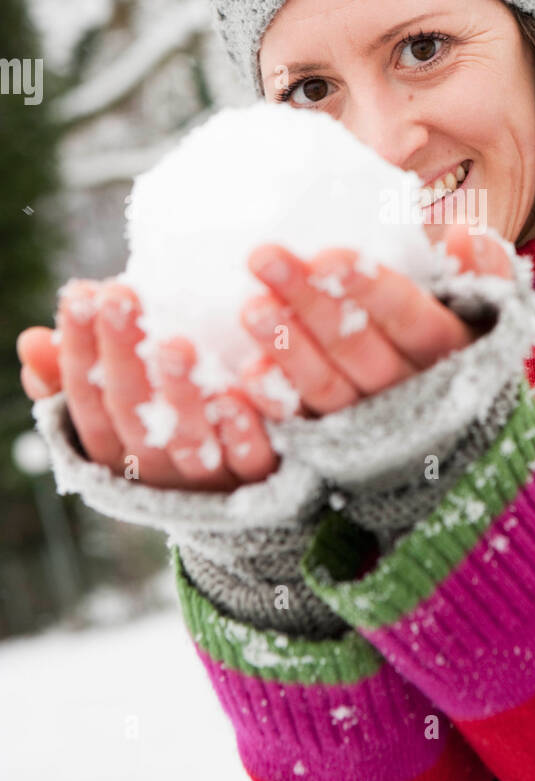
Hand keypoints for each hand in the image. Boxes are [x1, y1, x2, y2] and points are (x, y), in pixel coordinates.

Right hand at [17, 280, 278, 490]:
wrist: (241, 486)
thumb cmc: (162, 420)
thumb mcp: (116, 400)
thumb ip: (74, 373)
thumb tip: (30, 341)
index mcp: (111, 444)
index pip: (86, 395)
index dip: (80, 348)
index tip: (82, 294)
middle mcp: (151, 464)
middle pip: (131, 411)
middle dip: (123, 353)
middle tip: (120, 295)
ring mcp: (203, 476)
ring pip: (187, 440)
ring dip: (179, 392)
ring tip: (175, 342)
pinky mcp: (257, 479)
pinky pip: (248, 460)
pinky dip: (241, 432)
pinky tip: (236, 394)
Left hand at [239, 223, 512, 420]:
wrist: (456, 437)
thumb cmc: (457, 347)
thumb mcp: (482, 310)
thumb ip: (484, 271)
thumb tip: (470, 230)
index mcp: (450, 350)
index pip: (411, 317)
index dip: (371, 289)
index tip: (328, 255)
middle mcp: (415, 394)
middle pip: (359, 349)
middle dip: (312, 303)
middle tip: (263, 258)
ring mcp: (374, 428)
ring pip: (329, 390)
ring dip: (287, 348)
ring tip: (251, 307)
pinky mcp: (336, 451)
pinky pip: (303, 430)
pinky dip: (276, 404)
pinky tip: (247, 375)